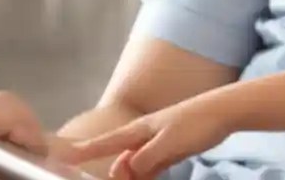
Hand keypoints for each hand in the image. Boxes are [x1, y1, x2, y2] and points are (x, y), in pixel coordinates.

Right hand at [67, 90, 231, 179]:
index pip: (105, 143)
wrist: (223, 112)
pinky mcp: (170, 150)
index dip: (83, 151)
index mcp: (139, 130)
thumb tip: (127, 170)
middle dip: (118, 175)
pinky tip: (149, 178)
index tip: (61, 156)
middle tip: (132, 178)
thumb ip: (146, 158)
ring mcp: (157, 143)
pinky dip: (147, 175)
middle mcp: (144, 136)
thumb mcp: (169, 143)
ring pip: (136, 166)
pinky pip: (151, 167)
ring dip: (134, 177)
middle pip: (120, 161)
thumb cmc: (196, 122)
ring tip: (146, 174)